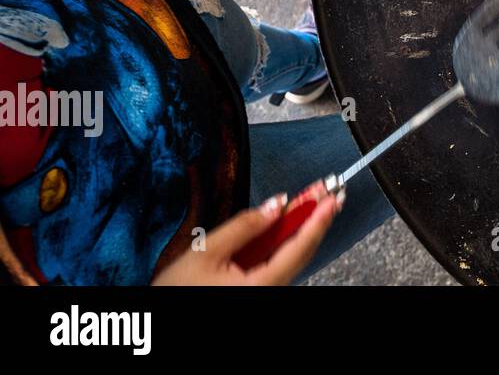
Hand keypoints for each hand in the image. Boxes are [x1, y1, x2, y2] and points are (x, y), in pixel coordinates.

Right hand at [153, 186, 340, 285]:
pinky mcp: (256, 289)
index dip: (318, 219)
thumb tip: (276, 204)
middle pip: (299, 251)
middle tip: (327, 190)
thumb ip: (244, 226)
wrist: (157, 315)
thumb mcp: (206, 251)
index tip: (333, 197)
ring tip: (311, 198)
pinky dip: (283, 239)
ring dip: (300, 226)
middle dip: (314, 217)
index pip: (298, 247)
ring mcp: (264, 291)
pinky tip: (287, 222)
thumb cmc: (176, 291)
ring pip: (289, 256)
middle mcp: (269, 292)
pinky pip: (276, 262)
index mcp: (261, 286)